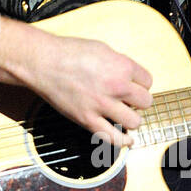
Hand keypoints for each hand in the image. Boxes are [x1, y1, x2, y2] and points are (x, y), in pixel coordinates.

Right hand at [30, 33, 152, 147]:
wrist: (43, 63)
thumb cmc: (70, 52)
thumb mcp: (102, 49)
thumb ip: (120, 64)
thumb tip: (130, 77)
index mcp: (122, 66)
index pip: (148, 81)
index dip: (141, 83)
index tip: (133, 85)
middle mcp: (116, 86)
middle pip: (145, 102)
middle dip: (139, 101)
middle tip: (129, 100)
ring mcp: (102, 105)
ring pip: (134, 122)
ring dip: (132, 120)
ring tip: (125, 116)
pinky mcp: (88, 120)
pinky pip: (113, 138)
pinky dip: (124, 141)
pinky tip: (127, 140)